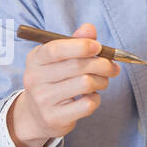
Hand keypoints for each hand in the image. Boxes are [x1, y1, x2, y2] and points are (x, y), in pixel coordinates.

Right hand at [8, 22, 119, 146]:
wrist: (36, 115)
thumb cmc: (53, 80)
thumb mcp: (58, 59)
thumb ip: (74, 42)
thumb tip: (89, 28)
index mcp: (35, 59)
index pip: (56, 49)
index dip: (80, 46)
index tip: (98, 46)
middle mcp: (35, 79)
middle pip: (77, 66)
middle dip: (102, 64)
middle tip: (112, 67)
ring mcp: (43, 100)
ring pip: (85, 83)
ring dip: (102, 81)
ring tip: (102, 82)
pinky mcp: (54, 117)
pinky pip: (87, 104)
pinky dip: (96, 99)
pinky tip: (91, 97)